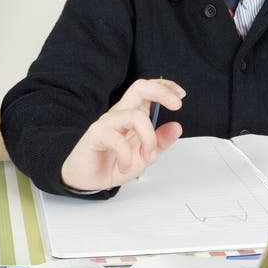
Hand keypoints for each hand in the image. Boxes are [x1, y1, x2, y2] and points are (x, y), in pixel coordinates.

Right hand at [60, 78, 184, 191]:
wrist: (86, 179)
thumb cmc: (112, 163)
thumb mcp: (143, 156)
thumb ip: (160, 142)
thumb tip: (177, 126)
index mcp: (132, 114)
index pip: (146, 90)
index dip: (164, 87)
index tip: (181, 95)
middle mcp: (120, 113)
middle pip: (139, 88)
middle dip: (161, 92)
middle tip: (176, 105)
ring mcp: (107, 122)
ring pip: (135, 116)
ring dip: (149, 139)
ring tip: (147, 157)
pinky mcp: (96, 134)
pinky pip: (118, 140)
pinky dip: (127, 157)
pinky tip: (125, 167)